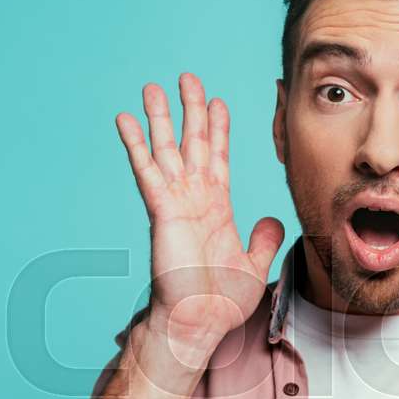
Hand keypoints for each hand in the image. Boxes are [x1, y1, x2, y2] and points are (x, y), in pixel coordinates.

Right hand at [115, 73, 284, 359]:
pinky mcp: (161, 211)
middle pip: (192, 144)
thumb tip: (273, 221)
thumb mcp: (254, 266)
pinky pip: (148, 171)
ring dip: (161, 118)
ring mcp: (176, 202)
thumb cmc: (220, 301)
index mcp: (217, 208)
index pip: (217, 158)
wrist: (198, 322)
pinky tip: (125, 120)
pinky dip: (136, 144)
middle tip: (188, 77)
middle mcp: (195, 199)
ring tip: (153, 86)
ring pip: (167, 150)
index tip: (219, 102)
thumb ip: (263, 241)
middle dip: (191, 110)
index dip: (217, 131)